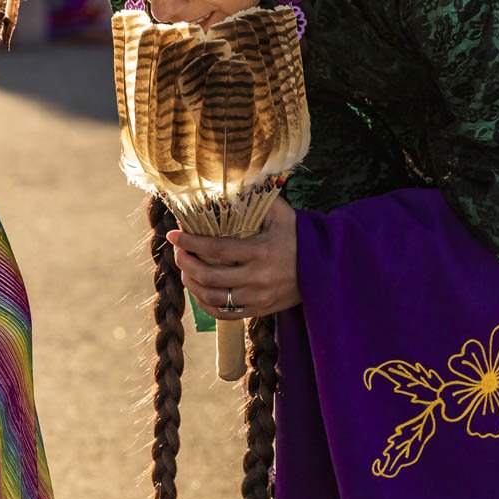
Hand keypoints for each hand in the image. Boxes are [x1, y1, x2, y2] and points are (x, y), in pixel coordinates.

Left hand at [169, 197, 299, 318]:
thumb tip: (230, 184)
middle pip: (209, 276)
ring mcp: (258, 298)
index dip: (190, 242)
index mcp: (261, 251)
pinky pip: (224, 314)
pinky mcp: (259, 310)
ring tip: (184, 270)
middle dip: (186, 263)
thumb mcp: (282, 214)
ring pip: (213, 298)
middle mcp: (258, 278)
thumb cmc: (299, 236)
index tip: (173, 234)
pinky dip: (205, 304)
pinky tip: (198, 290)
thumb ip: (256, 200)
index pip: (216, 249)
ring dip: (191, 283)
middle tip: (177, 251)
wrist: (325, 268)